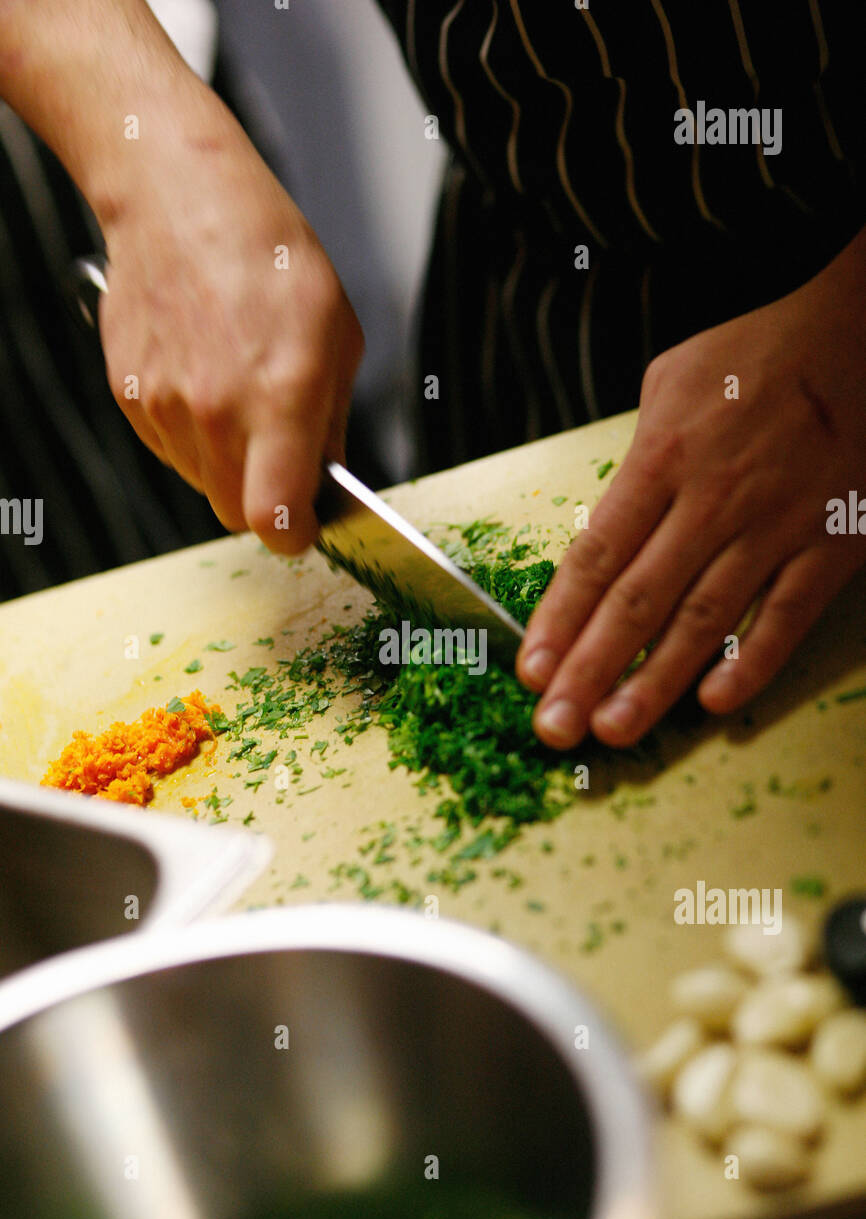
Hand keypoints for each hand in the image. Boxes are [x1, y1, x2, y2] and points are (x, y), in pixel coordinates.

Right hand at [0, 0, 362, 553]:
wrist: (179, 200)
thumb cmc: (268, 257)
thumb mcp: (338, 337)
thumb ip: (332, 423)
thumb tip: (326, 478)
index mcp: (278, 398)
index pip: (273, 517)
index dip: (294, 534)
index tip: (307, 525)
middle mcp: (215, 411)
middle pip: (234, 511)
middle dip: (263, 499)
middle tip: (281, 455)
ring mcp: (164, 406)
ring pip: (201, 480)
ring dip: (228, 462)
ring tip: (241, 392)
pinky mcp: (130, 396)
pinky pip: (170, 446)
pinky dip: (193, 433)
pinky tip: (207, 377)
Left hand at [517, 229, 865, 747]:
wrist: (854, 330)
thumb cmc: (753, 355)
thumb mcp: (669, 386)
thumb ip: (635, 466)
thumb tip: (605, 532)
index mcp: (662, 459)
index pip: (596, 556)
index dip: (559, 619)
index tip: (531, 669)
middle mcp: (713, 499)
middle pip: (637, 600)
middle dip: (589, 670)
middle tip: (554, 726)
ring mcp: (775, 525)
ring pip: (703, 618)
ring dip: (655, 681)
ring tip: (613, 729)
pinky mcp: (831, 542)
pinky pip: (786, 614)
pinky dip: (751, 660)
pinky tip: (714, 701)